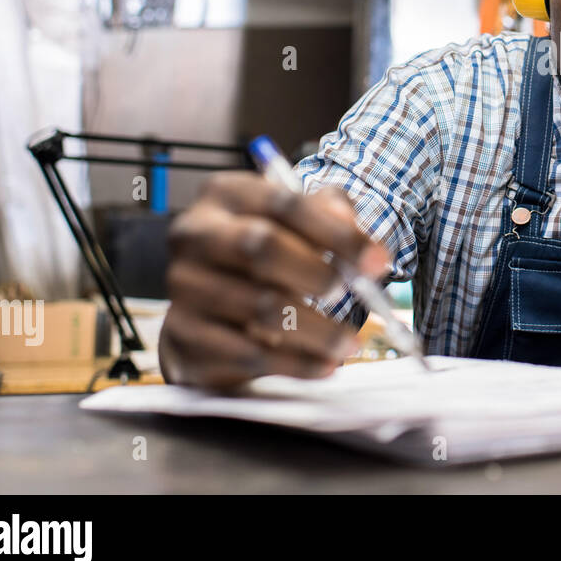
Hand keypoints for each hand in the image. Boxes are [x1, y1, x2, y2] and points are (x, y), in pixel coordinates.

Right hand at [158, 172, 389, 389]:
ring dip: (318, 330)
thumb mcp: (301, 221)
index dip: (337, 234)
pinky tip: (324, 365)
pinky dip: (296, 364)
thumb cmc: (268, 253)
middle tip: (348, 294)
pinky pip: (248, 354)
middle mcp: (194, 235)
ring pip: (260, 308)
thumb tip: (358, 240)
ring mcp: (182, 288)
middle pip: (261, 247)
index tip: (378, 262)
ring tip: (349, 342)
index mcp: (225, 194)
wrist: (214, 306)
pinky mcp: (182, 338)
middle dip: (317, 273)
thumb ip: (333, 214)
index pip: (284, 204)